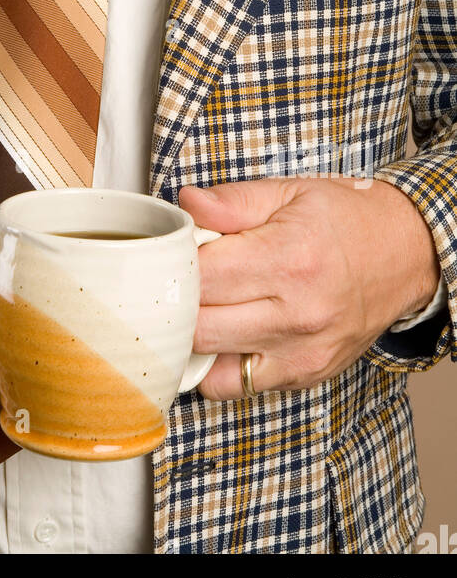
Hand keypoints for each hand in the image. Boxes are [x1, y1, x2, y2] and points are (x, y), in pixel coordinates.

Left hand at [178, 175, 441, 398]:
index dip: (174, 264)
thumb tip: (187, 204)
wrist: (404, 253)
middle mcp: (296, 312)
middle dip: (176, 302)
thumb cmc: (346, 220)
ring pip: (209, 361)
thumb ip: (232, 201)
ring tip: (202, 306)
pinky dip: (217, 364)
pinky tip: (224, 334)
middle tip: (178, 281)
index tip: (172, 253)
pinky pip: (235, 385)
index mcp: (288, 258)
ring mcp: (300, 350)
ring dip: (193, 336)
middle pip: (198, 324)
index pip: (200, 277)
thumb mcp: (289, 192)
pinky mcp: (304, 374)